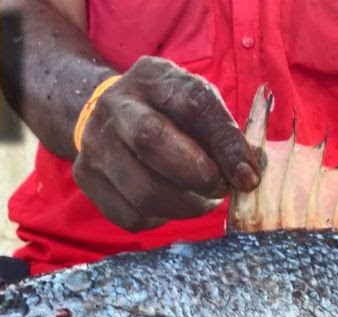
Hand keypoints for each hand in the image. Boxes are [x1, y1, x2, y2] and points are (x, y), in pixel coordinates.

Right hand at [73, 57, 261, 230]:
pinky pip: (133, 216)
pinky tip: (172, 204)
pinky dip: (163, 218)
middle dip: (198, 176)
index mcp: (152, 77)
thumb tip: (249, 174)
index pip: (193, 104)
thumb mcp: (197, 104)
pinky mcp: (88, 179)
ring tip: (202, 199)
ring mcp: (95, 145)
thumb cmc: (167, 113)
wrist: (107, 116)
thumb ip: (224, 134)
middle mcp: (115, 107)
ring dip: (187, 206)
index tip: (248, 176)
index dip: (225, 144)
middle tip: (221, 188)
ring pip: (144, 192)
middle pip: (152, 141)